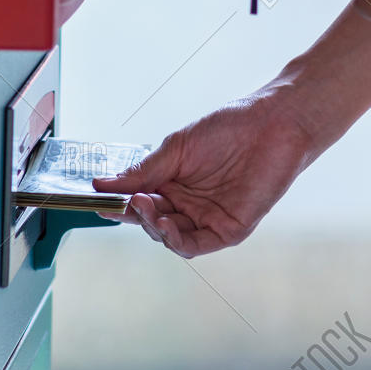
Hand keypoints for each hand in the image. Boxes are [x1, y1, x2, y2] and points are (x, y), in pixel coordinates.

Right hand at [92, 93, 315, 257]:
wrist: (272, 124)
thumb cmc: (228, 128)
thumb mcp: (176, 148)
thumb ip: (143, 171)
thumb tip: (102, 184)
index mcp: (173, 184)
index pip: (139, 201)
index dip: (119, 204)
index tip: (98, 201)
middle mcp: (188, 205)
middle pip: (152, 222)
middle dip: (136, 214)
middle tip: (129, 200)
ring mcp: (208, 219)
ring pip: (171, 237)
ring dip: (154, 227)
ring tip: (145, 207)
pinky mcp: (229, 229)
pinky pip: (197, 244)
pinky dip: (177, 240)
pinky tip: (165, 224)